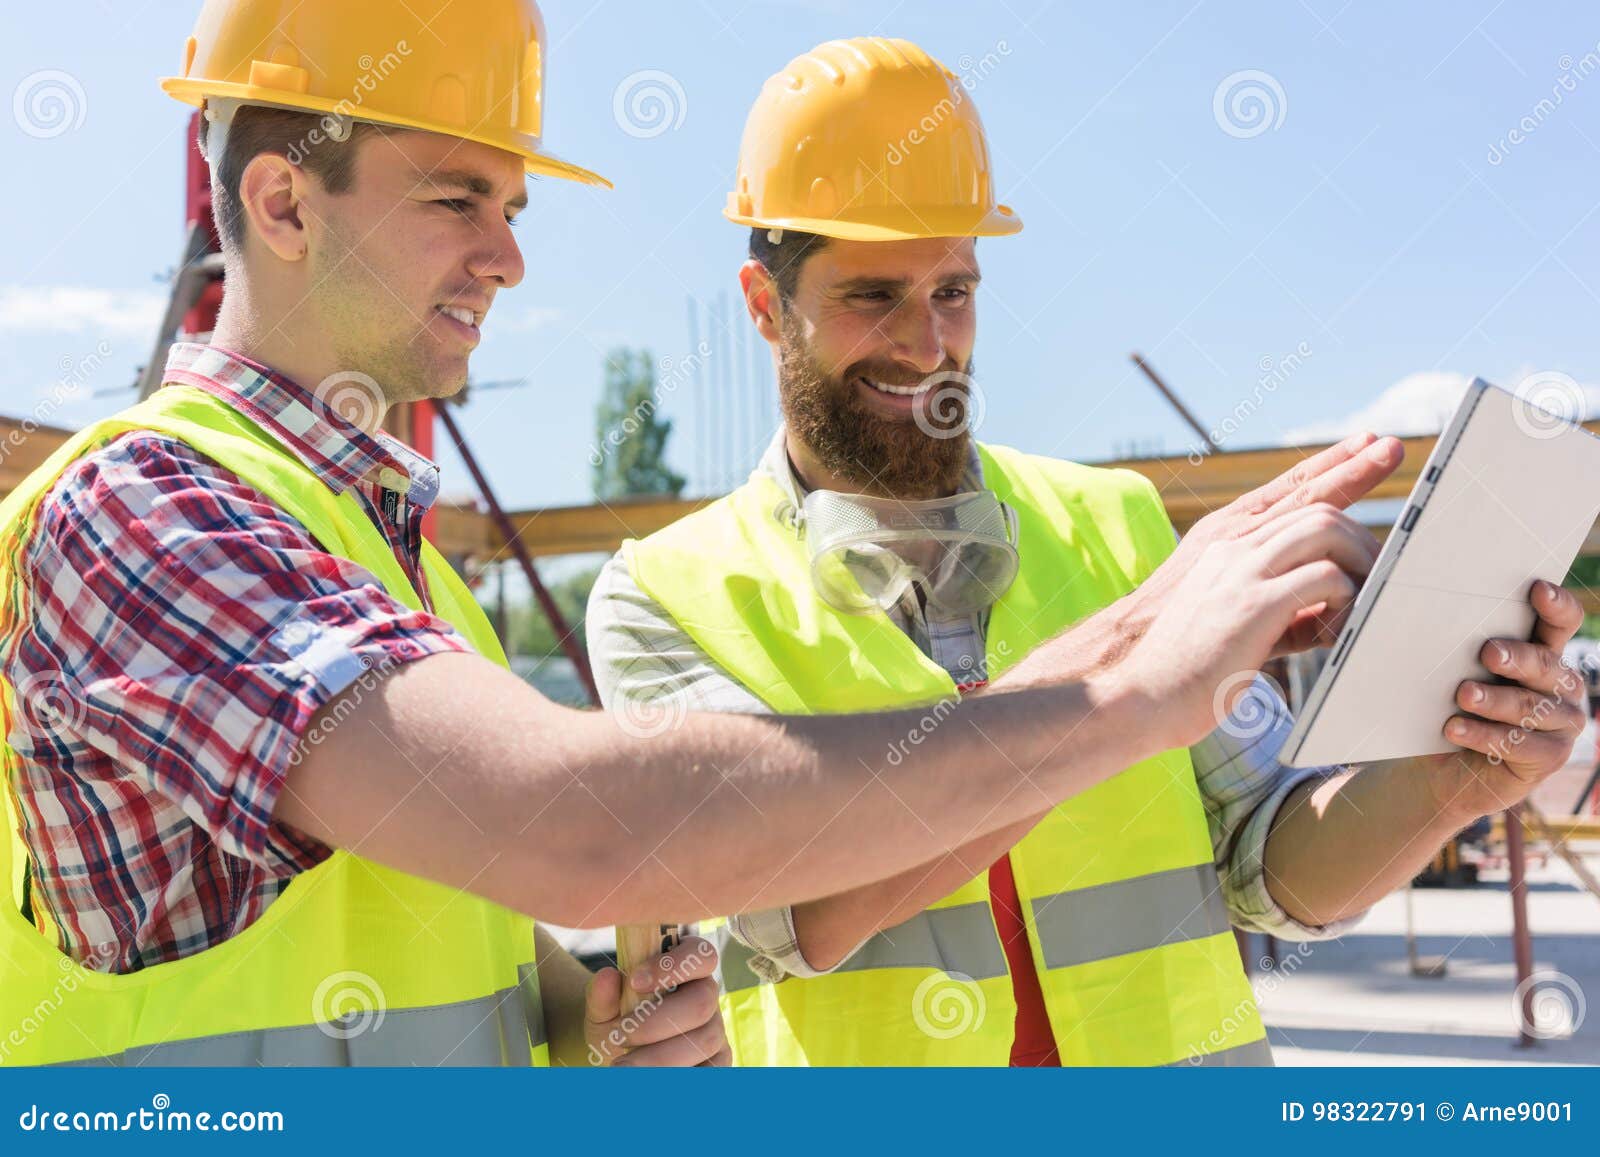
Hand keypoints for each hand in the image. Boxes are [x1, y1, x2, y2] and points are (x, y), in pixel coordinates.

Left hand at [584, 935, 730, 1066]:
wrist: (620, 1059)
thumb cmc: (618, 1026)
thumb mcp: (602, 1013)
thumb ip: (601, 996)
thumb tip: (607, 976)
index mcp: (687, 969)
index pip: (700, 953)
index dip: (674, 965)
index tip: (635, 981)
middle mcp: (707, 996)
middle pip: (701, 1003)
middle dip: (656, 1022)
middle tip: (620, 1036)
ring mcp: (716, 1030)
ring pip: (704, 1040)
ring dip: (660, 1057)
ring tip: (622, 1067)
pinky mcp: (719, 1062)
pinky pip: (712, 1071)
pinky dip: (680, 1076)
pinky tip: (650, 1081)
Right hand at [1120, 432, 1402, 657]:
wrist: (1135, 688)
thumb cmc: (1184, 662)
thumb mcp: (1229, 613)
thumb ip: (1278, 600)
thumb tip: (1330, 606)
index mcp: (1223, 542)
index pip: (1287, 488)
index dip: (1334, 464)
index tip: (1371, 444)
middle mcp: (1231, 544)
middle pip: (1314, 498)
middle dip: (1362, 488)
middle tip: (1395, 520)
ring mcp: (1241, 570)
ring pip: (1325, 528)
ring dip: (1360, 554)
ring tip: (1372, 584)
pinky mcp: (1254, 604)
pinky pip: (1325, 579)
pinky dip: (1348, 596)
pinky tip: (1345, 620)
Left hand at [1416, 580, 1587, 820]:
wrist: (1442, 766)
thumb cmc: (1450, 706)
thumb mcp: (1455, 673)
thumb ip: (1459, 648)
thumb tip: (1425, 613)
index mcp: (1544, 652)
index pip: (1560, 622)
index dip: (1556, 605)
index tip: (1536, 588)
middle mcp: (1561, 684)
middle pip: (1546, 664)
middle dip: (1518, 657)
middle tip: (1488, 652)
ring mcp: (1562, 722)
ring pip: (1530, 707)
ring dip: (1495, 700)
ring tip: (1464, 694)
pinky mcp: (1549, 757)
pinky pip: (1519, 745)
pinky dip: (1484, 735)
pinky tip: (1455, 728)